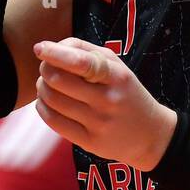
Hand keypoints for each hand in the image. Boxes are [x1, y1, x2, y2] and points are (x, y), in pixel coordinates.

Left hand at [32, 38, 177, 170]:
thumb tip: (51, 47)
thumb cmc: (125, 92)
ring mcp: (98, 123)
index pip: (82, 62)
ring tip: (46, 84)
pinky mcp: (89, 142)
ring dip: (42, 88)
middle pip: (59, 80)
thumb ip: (86, 51)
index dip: (56, 53)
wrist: (149, 134)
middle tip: (45, 67)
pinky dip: (43, 107)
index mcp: (117, 76)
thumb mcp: (117, 67)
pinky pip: (54, 122)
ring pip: (53, 100)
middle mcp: (108, 100)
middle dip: (45, 70)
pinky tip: (46, 102)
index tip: (39, 48)